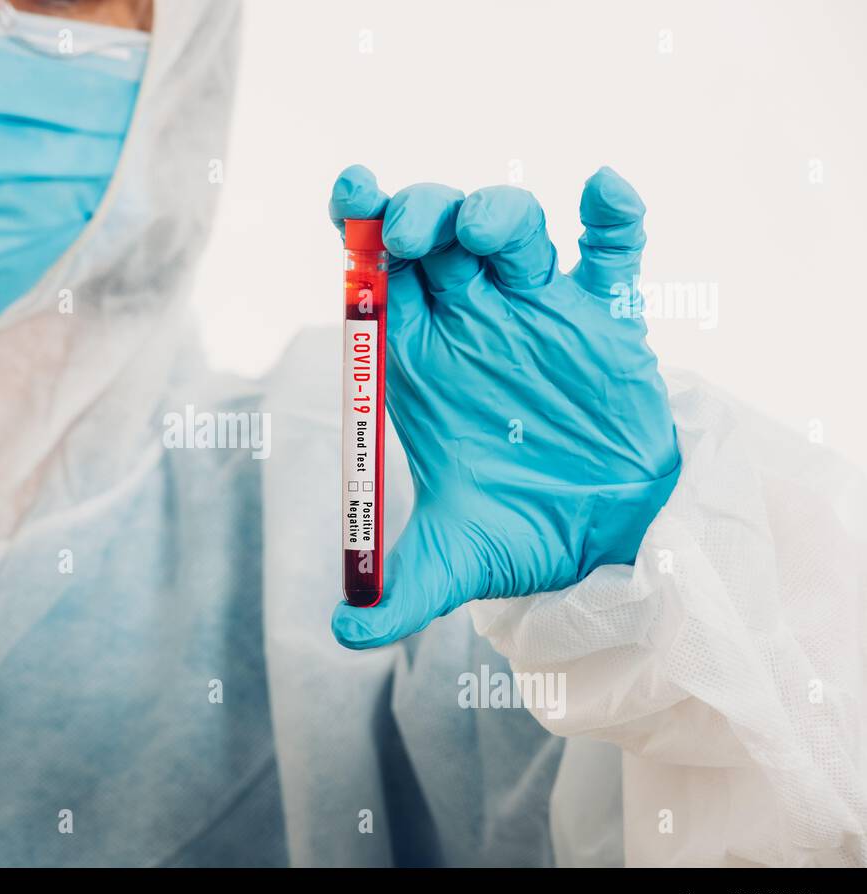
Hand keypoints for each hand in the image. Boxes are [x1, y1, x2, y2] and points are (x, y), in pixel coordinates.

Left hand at [329, 166, 680, 648]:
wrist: (609, 540)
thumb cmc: (522, 535)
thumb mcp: (456, 566)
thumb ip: (399, 593)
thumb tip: (342, 635)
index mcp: (421, 362)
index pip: (377, 280)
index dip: (359, 228)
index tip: (350, 194)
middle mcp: (475, 324)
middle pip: (435, 239)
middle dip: (418, 217)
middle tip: (409, 236)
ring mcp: (542, 314)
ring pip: (514, 232)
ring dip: (497, 216)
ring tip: (483, 237)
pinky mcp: (609, 321)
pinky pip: (615, 255)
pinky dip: (615, 218)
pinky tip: (605, 195)